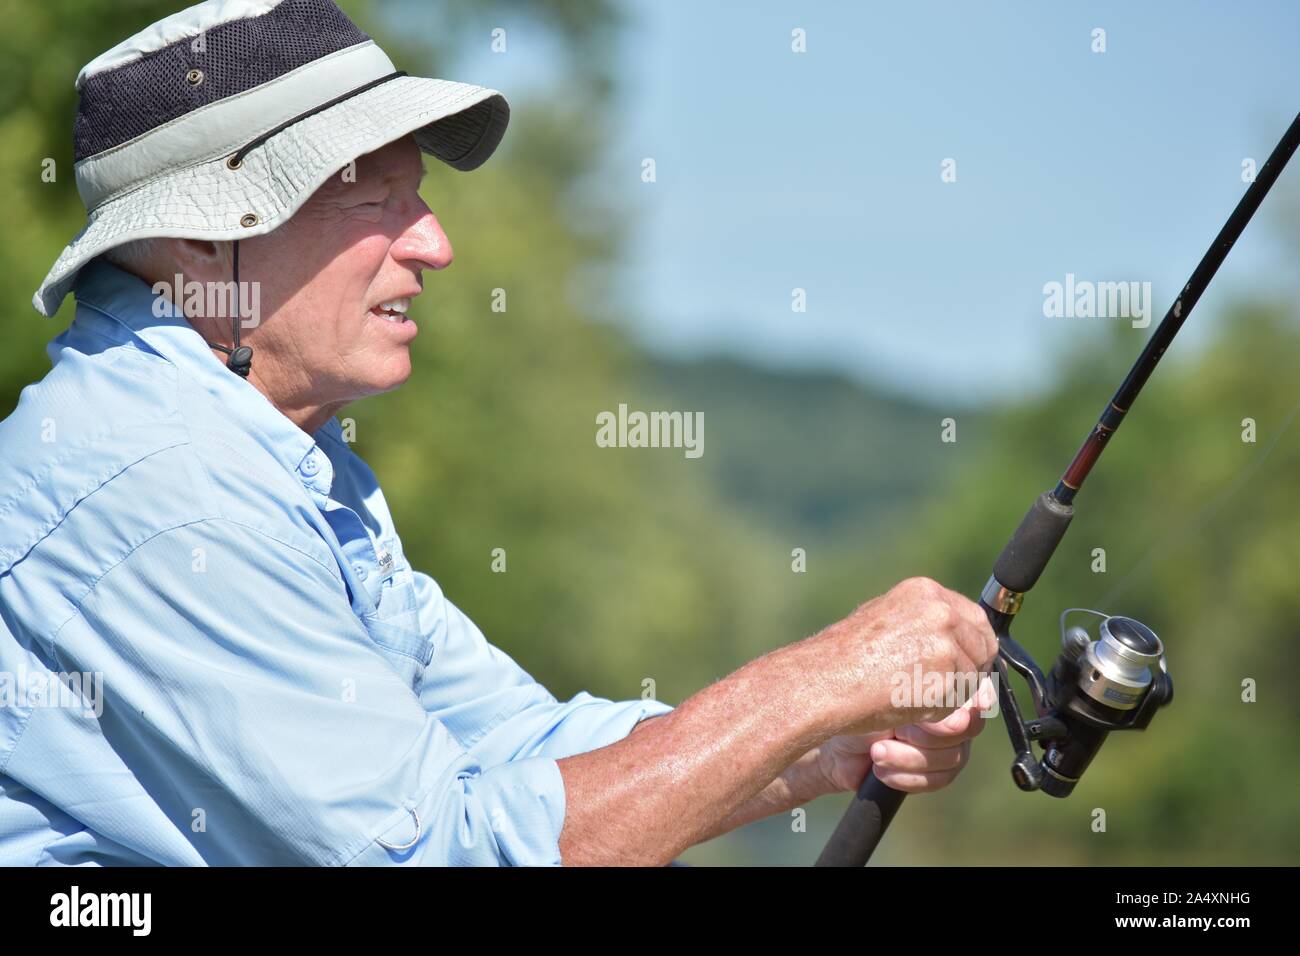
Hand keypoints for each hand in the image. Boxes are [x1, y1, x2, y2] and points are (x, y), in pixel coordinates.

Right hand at [810, 576, 998, 735]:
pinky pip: (959, 702)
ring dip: (952, 693)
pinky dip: (939, 711)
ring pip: (974, 678)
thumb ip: (921, 623)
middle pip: (984, 646)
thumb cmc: (844, 656)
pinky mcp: (947, 678)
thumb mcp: (883, 619)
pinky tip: (908, 704)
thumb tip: (955, 640)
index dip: (973, 645)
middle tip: (944, 686)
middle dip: (970, 669)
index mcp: (925, 591)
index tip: (964, 662)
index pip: (975, 618)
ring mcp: (946, 643)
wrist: (825, 680)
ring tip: (911, 693)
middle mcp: (940, 611)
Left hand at [813, 674, 995, 794]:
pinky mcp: (935, 771)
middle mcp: (951, 711)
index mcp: (942, 682)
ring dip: (909, 758)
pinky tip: (881, 770)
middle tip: (895, 731)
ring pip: (953, 758)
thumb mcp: (887, 695)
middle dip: (927, 735)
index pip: (976, 690)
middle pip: (968, 729)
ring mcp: (946, 743)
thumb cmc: (855, 706)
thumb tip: (963, 713)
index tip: (948, 711)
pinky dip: (907, 777)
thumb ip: (926, 698)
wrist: (831, 745)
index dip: (970, 702)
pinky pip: (938, 779)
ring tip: (876, 752)